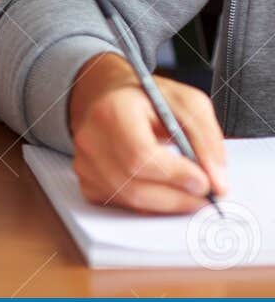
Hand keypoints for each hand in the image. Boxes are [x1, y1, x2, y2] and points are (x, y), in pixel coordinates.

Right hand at [68, 52, 227, 212]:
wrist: (113, 97)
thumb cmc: (150, 99)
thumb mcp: (188, 104)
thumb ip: (206, 141)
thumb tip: (217, 183)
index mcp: (113, 110)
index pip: (140, 156)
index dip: (175, 175)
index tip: (204, 182)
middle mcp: (90, 137)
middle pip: (134, 186)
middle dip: (177, 198)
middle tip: (204, 195)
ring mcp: (83, 160)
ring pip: (129, 200)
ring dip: (167, 204)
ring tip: (188, 193)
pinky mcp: (85, 179)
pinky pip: (121, 205)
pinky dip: (148, 204)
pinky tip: (161, 188)